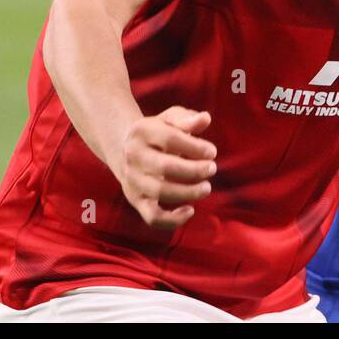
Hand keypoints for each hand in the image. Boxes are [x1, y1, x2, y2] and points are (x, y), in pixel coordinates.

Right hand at [111, 105, 217, 228]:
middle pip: (165, 167)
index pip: (170, 139)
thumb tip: (205, 119)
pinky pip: (151, 217)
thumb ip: (187, 118)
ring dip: (188, 192)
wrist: (126, 149)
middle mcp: (133, 157)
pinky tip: (190, 211)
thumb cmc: (158, 133)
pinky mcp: (135, 200)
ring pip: (160, 192)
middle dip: (194, 170)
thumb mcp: (170, 119)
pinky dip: (171, 220)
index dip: (194, 147)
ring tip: (206, 187)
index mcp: (142, 131)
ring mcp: (132, 180)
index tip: (212, 152)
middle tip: (212, 168)